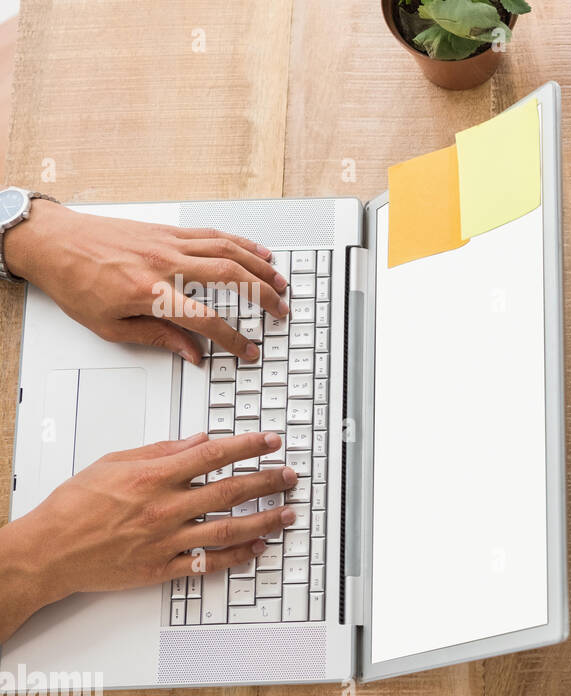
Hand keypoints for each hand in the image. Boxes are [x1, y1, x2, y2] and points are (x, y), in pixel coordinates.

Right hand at [4, 432, 297, 609]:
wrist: (49, 550)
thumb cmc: (74, 505)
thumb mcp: (113, 462)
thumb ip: (160, 450)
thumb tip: (197, 440)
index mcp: (153, 477)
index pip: (213, 456)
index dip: (248, 447)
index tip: (270, 442)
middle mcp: (165, 508)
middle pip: (230, 491)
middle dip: (267, 482)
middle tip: (290, 476)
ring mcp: (166, 540)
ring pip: (228, 529)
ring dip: (264, 521)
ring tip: (287, 513)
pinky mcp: (162, 568)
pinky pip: (208, 563)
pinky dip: (237, 557)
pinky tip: (257, 548)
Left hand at [5, 200, 288, 363]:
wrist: (52, 242)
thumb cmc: (75, 282)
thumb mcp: (110, 325)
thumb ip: (158, 338)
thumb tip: (192, 354)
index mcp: (150, 292)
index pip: (206, 319)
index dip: (233, 338)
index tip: (249, 350)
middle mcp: (166, 264)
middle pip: (231, 277)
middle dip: (264, 295)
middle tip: (282, 311)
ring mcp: (169, 243)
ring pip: (229, 250)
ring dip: (261, 267)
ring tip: (281, 282)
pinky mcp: (168, 231)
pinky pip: (214, 235)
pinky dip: (241, 243)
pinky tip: (256, 251)